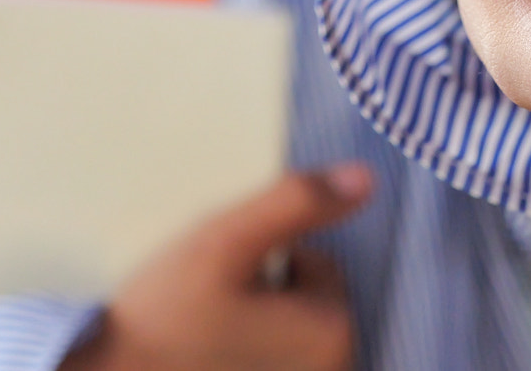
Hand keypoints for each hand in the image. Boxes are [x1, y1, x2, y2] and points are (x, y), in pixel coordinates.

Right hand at [60, 164, 372, 370]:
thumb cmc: (166, 318)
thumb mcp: (225, 241)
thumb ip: (296, 202)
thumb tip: (364, 177)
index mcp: (333, 332)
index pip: (317, 263)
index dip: (268, 257)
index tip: (224, 276)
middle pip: (306, 303)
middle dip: (265, 294)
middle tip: (209, 303)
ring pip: (285, 336)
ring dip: (253, 327)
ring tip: (204, 332)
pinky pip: (266, 362)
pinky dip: (243, 358)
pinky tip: (205, 357)